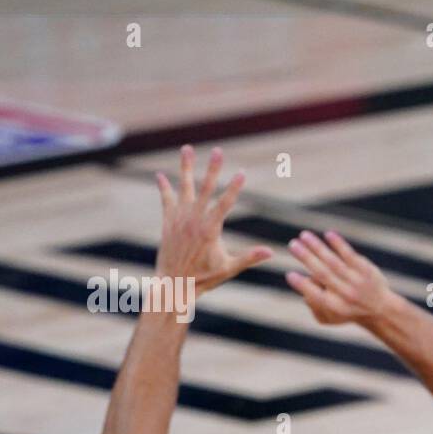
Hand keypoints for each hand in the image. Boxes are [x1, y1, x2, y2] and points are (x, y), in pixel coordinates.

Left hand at [154, 145, 271, 292]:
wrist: (173, 285)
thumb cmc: (203, 279)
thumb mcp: (229, 269)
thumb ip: (249, 257)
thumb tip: (271, 252)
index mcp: (210, 230)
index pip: (225, 203)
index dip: (234, 188)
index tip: (242, 173)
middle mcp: (194, 220)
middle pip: (206, 189)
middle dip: (213, 169)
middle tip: (218, 151)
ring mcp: (179, 219)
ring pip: (184, 188)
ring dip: (186, 167)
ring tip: (187, 148)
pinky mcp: (168, 222)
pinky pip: (166, 200)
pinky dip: (164, 187)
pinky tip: (161, 175)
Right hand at [285, 230, 402, 325]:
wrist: (380, 309)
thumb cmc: (347, 312)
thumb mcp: (329, 317)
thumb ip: (313, 305)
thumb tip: (302, 286)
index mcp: (334, 307)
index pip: (316, 295)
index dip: (302, 286)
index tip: (290, 275)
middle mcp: (345, 294)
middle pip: (323, 274)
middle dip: (306, 258)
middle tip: (292, 245)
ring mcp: (356, 281)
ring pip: (334, 262)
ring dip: (318, 247)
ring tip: (304, 235)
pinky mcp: (365, 270)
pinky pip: (350, 255)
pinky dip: (339, 245)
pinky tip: (328, 234)